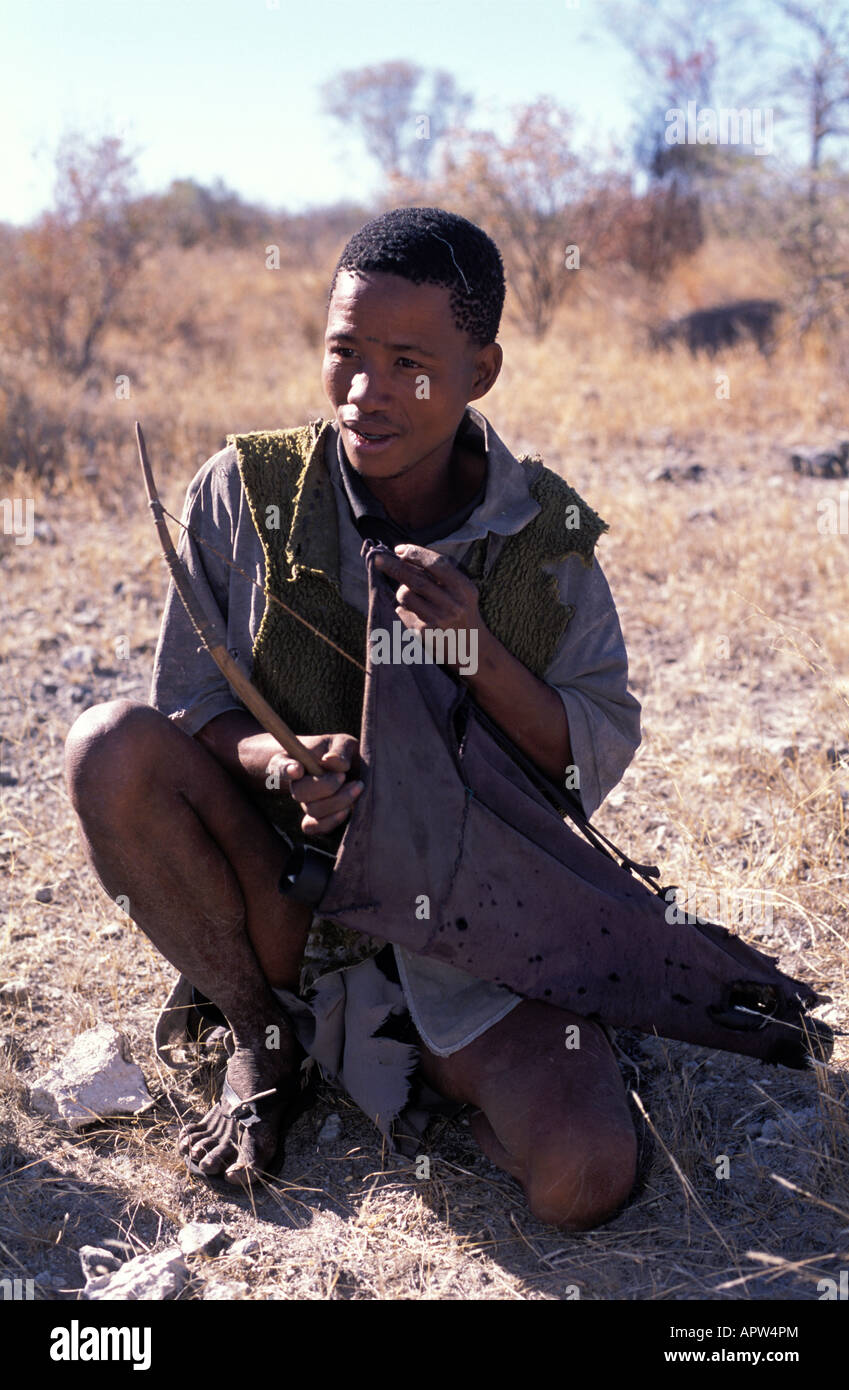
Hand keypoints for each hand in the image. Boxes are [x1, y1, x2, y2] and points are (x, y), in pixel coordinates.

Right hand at [268, 733, 361, 836]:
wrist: (349, 771)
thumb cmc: (344, 754)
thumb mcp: (343, 743)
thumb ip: (339, 749)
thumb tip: (330, 761)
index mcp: (294, 760)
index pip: (280, 765)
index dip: (286, 769)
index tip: (298, 769)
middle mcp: (296, 783)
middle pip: (299, 792)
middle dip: (326, 786)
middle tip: (343, 776)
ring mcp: (305, 802)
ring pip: (312, 810)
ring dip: (338, 801)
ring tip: (357, 786)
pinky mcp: (316, 819)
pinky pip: (314, 828)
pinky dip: (331, 821)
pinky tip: (347, 810)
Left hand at [373, 544, 483, 664]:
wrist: (470, 648)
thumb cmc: (462, 611)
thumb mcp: (462, 590)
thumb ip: (441, 573)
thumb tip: (404, 555)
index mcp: (464, 588)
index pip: (437, 564)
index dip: (415, 553)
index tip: (399, 549)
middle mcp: (452, 604)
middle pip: (416, 579)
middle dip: (394, 566)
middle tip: (378, 558)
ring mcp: (437, 620)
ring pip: (405, 594)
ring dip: (401, 590)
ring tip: (411, 595)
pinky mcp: (423, 633)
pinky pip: (401, 611)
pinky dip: (402, 607)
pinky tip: (413, 612)